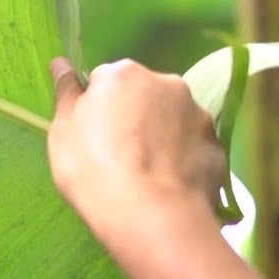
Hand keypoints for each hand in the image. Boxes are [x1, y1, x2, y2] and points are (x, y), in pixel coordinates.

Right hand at [46, 57, 226, 250]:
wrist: (151, 216)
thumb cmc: (93, 169)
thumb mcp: (63, 130)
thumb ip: (66, 92)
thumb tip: (60, 61)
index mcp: (123, 74)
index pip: (104, 80)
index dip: (95, 108)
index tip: (91, 135)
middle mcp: (166, 83)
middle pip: (142, 94)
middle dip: (131, 116)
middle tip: (116, 155)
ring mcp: (198, 114)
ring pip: (171, 118)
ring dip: (159, 135)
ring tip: (145, 173)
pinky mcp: (217, 145)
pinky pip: (192, 146)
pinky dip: (181, 158)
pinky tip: (167, 184)